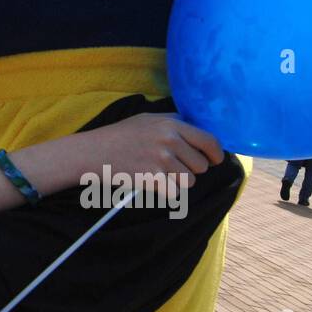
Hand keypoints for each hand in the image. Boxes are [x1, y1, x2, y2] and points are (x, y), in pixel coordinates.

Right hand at [75, 112, 222, 190]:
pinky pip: (175, 192)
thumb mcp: (148, 119)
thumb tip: (199, 127)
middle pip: (201, 165)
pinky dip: (167, 191)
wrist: (95, 151)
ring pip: (189, 181)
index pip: (209, 141)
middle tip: (174, 166)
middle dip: (192, 169)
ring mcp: (161, 160)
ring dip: (179, 181)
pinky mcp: (153, 178)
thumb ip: (174, 121)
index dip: (216, 154)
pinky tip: (154, 182)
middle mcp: (169, 141)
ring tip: (161, 173)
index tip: (214, 160)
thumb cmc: (121, 135)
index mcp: (171, 124)